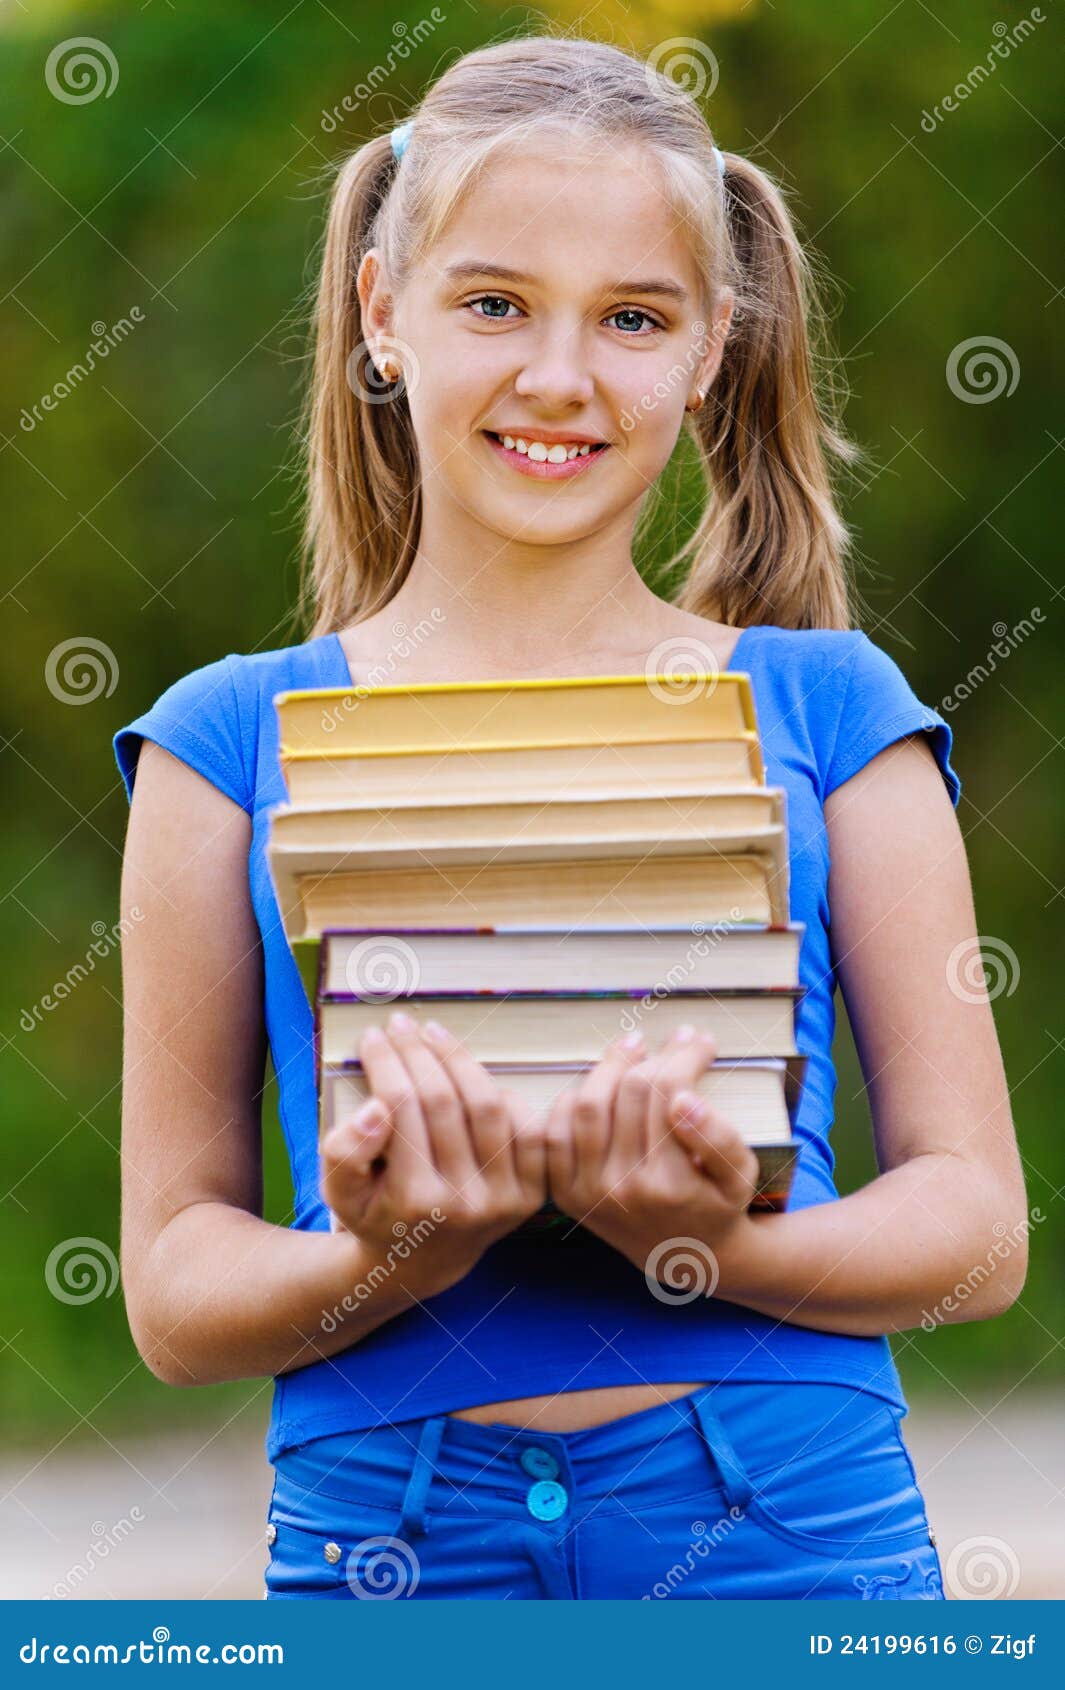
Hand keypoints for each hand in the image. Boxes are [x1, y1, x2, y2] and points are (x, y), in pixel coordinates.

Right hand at [319, 1011, 546, 1293]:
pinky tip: (469, 1073)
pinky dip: (501, 1092)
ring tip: (432, 1035)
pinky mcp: (532, 1193)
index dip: (386, 1063)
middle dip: (418, 1053)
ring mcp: (506, 1199)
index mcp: (417, 1203)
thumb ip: (345, 1150)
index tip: (372, 1036)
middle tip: (400, 1025)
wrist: (422, 1258)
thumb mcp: (339, 1191)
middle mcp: (467, 1204)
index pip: (402, 1110)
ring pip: (487, 1106)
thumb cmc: (374, 1212)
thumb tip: (377, 1108)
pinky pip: (525, 1125)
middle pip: (445, 1102)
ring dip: (459, 1060)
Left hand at [544, 1025, 760, 1280]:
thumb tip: (683, 1099)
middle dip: (653, 1056)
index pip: (667, 1093)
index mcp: (669, 1183)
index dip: (684, 1057)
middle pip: (629, 1093)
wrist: (683, 1254)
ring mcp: (588, 1193)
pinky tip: (601, 1084)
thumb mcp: (739, 1176)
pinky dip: (572, 1100)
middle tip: (671, 1039)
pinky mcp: (566, 1194)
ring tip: (634, 1049)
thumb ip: (719, 1137)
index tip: (701, 1040)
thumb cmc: (717, 1205)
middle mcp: (622, 1189)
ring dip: (609, 1067)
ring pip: (587, 1105)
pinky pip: (556, 1132)